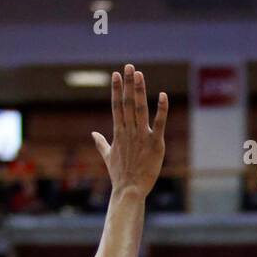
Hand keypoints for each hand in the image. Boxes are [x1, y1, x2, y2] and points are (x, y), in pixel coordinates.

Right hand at [92, 64, 167, 194]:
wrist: (129, 190)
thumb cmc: (119, 175)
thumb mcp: (108, 156)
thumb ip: (101, 143)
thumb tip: (93, 134)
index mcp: (119, 133)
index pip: (116, 106)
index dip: (116, 89)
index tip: (115, 74)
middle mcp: (129, 131)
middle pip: (127, 103)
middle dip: (127, 84)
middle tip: (129, 66)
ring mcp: (142, 137)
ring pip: (140, 109)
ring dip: (139, 90)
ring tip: (139, 74)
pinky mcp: (155, 144)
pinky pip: (159, 123)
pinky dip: (161, 110)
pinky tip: (163, 95)